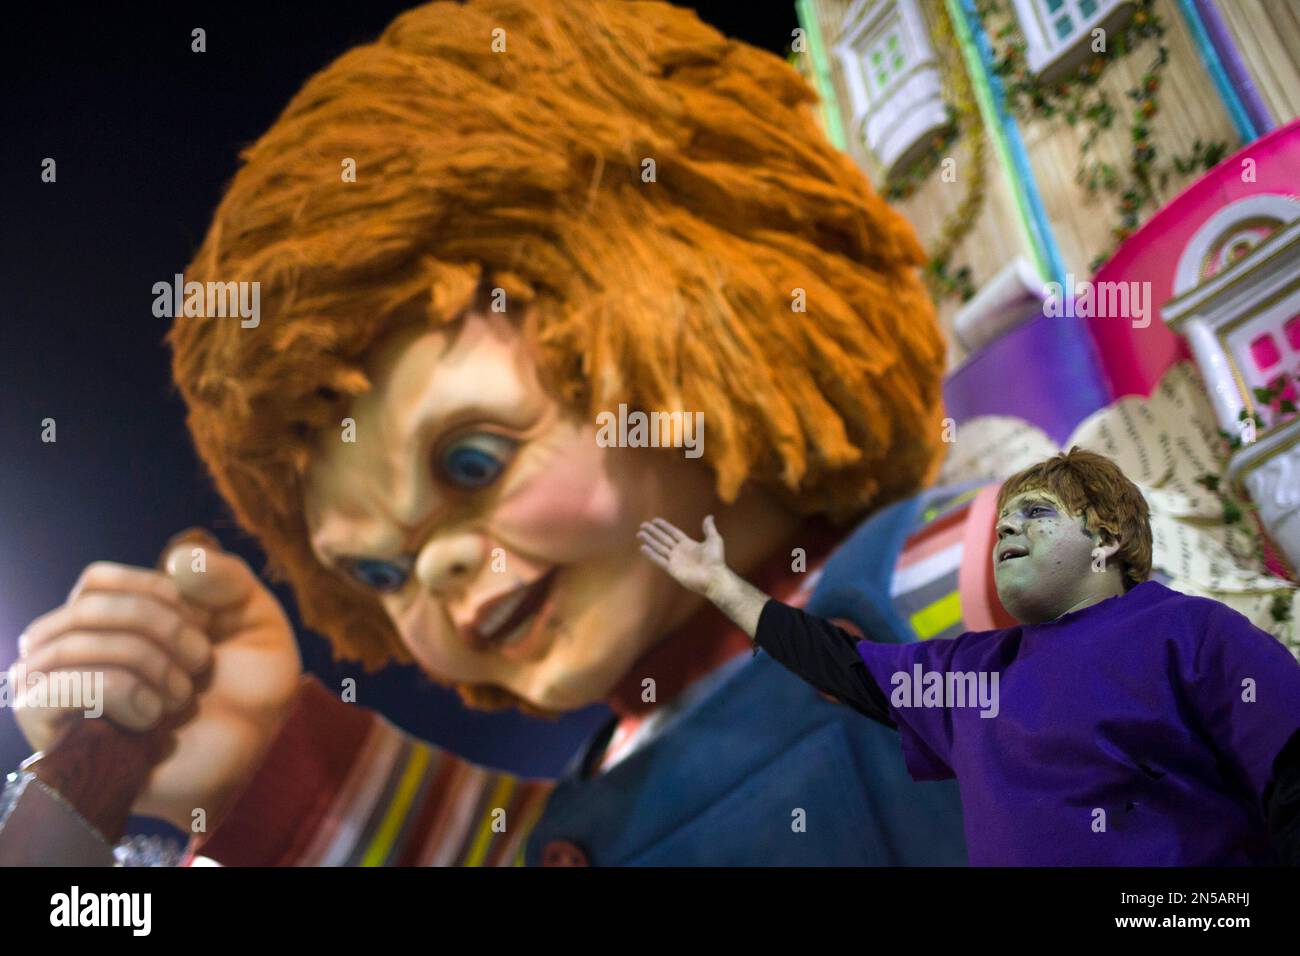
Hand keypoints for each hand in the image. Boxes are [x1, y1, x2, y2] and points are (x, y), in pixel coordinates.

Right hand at [10, 533, 302, 832]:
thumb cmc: (249, 690)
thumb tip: (175, 559)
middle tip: (201, 663)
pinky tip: (152, 718)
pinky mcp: (58, 741)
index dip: (155, 592)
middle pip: (85, 607)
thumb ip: (226, 578)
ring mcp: (58, 701)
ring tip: (181, 696)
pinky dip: (118, 691)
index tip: (202, 622)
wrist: (255, 759)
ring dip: (145, 662)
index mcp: (108, 625)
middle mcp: (71, 658)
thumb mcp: (255, 619)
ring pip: (68, 645)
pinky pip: (53, 690)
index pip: (95, 582)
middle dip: (160, 626)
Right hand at [637, 515, 727, 596]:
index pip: (673, 533)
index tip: (654, 520)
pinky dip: (651, 554)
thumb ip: (709, 528)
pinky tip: (643, 547)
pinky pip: (659, 560)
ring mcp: (675, 560)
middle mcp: (679, 551)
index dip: (664, 527)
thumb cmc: (716, 560)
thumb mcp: (714, 540)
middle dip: (653, 532)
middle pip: (663, 539)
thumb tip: (709, 516)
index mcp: (688, 544)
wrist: (714, 577)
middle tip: (643, 525)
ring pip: (659, 548)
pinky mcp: (672, 569)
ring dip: (650, 541)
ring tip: (640, 534)